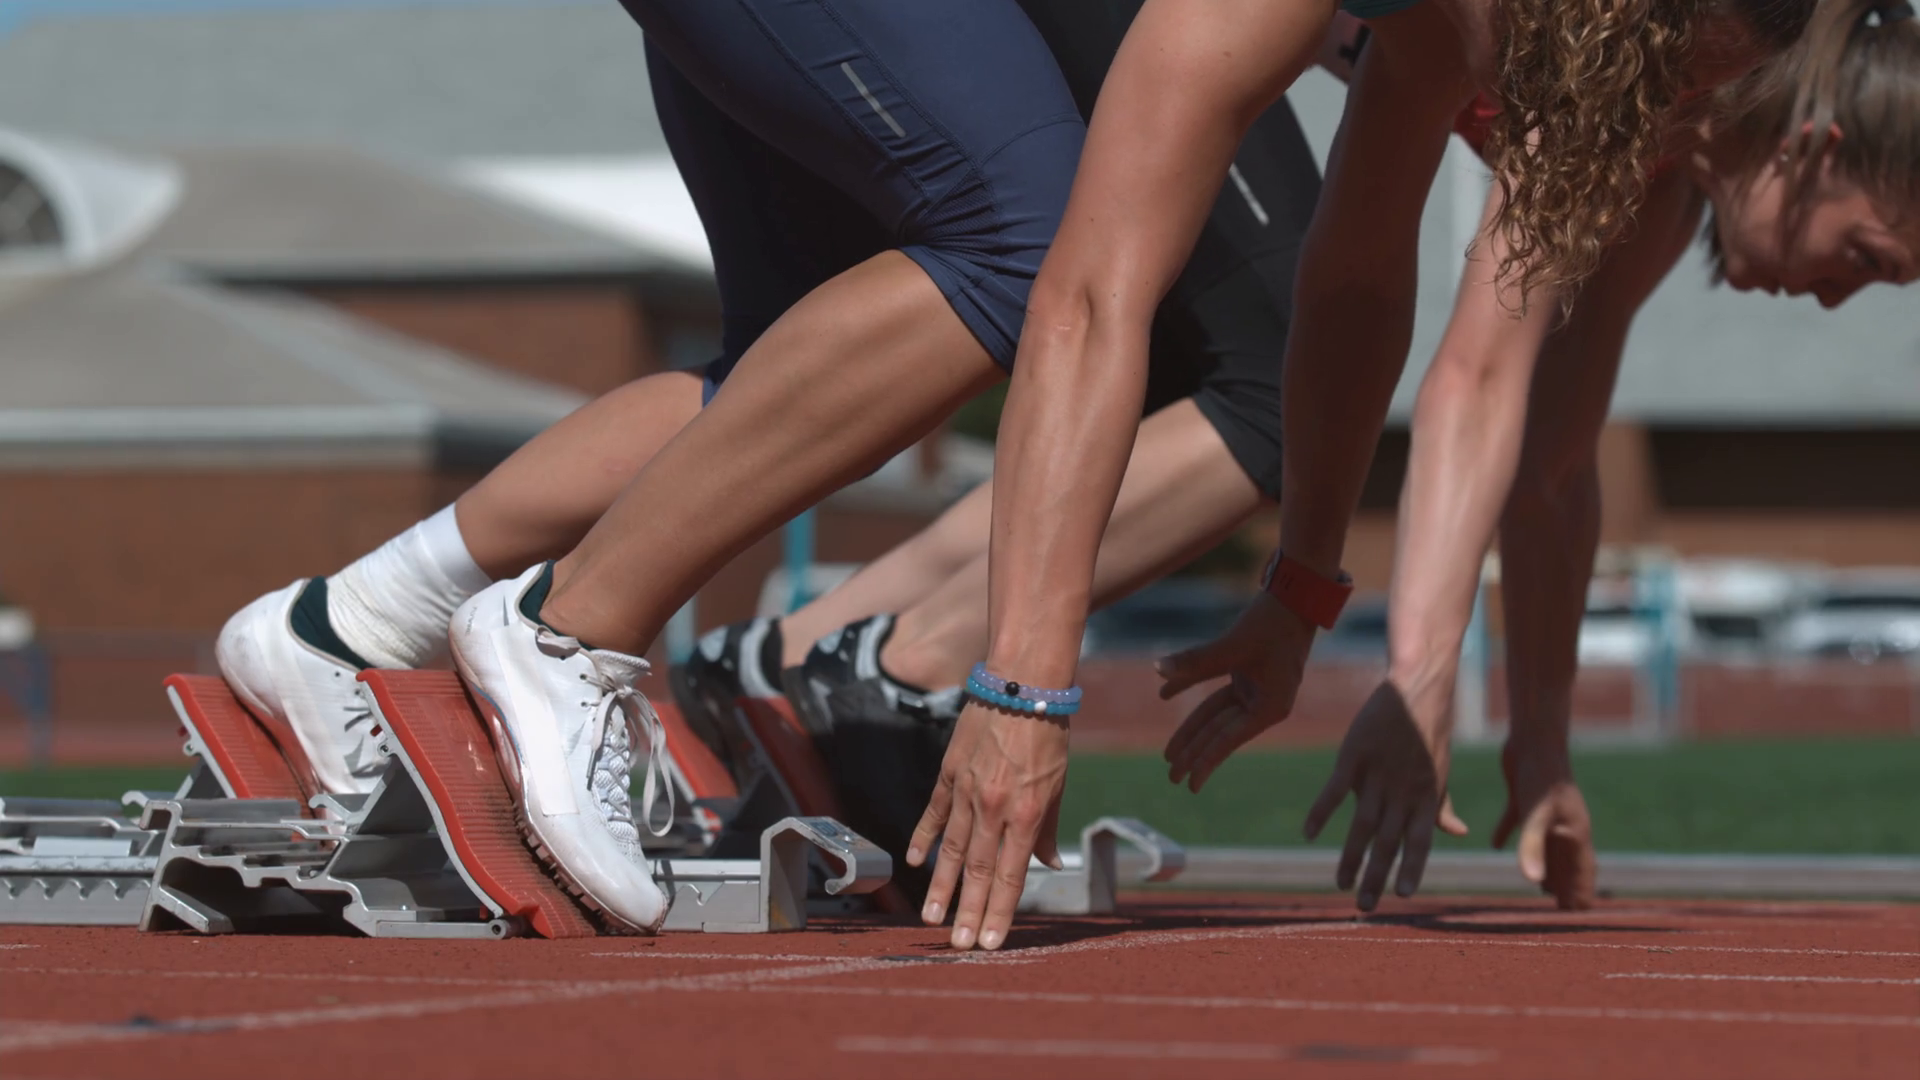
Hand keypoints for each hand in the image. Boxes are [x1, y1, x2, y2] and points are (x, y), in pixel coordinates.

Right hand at [905, 698, 1067, 950]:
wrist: (1022, 683)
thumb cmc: (1048, 734)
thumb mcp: (1058, 784)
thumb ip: (1046, 828)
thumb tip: (1047, 865)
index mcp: (1025, 813)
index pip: (1010, 875)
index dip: (1000, 911)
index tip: (990, 942)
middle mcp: (993, 807)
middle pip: (976, 870)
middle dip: (968, 911)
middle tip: (959, 945)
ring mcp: (966, 790)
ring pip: (950, 849)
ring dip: (942, 887)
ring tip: (933, 919)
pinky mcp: (948, 772)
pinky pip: (934, 812)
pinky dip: (924, 838)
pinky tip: (916, 863)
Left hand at [1158, 593, 1316, 791]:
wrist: (1295, 595)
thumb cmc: (1272, 622)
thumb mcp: (1233, 645)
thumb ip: (1196, 662)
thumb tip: (1158, 671)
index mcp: (1270, 707)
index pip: (1229, 739)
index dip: (1205, 760)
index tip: (1188, 782)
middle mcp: (1265, 703)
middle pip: (1221, 731)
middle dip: (1195, 751)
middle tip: (1171, 775)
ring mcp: (1256, 689)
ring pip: (1216, 714)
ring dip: (1191, 729)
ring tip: (1169, 754)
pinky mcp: (1247, 673)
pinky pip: (1214, 689)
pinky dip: (1189, 688)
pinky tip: (1165, 696)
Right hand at [1304, 681, 1467, 910]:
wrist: (1418, 688)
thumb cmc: (1430, 732)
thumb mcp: (1440, 770)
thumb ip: (1442, 805)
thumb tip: (1458, 833)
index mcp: (1426, 797)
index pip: (1420, 841)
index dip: (1412, 868)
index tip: (1403, 896)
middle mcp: (1404, 791)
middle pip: (1388, 841)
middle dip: (1376, 876)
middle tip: (1364, 906)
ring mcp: (1379, 774)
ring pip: (1362, 824)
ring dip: (1351, 857)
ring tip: (1341, 884)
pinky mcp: (1356, 755)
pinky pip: (1336, 790)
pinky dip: (1322, 812)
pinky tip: (1309, 834)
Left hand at [1491, 742, 1595, 909]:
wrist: (1534, 737)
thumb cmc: (1541, 776)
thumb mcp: (1536, 815)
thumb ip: (1533, 848)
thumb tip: (1533, 883)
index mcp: (1574, 833)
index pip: (1584, 872)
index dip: (1581, 892)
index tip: (1578, 915)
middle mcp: (1564, 825)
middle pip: (1567, 864)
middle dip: (1565, 887)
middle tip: (1561, 911)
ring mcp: (1545, 812)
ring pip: (1546, 848)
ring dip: (1543, 866)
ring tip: (1539, 888)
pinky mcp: (1524, 798)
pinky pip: (1517, 824)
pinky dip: (1507, 837)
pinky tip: (1494, 846)